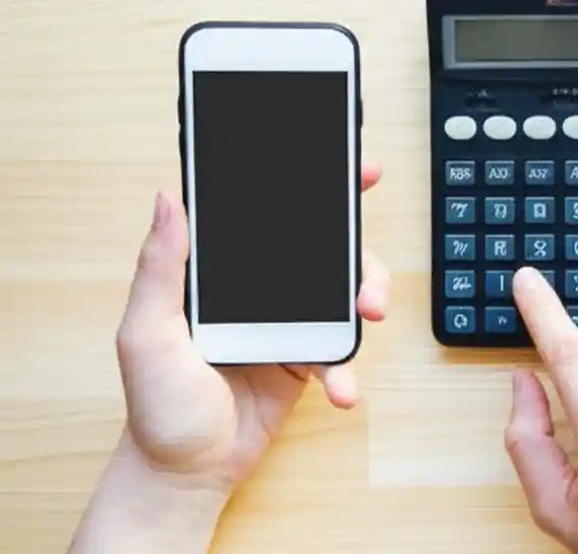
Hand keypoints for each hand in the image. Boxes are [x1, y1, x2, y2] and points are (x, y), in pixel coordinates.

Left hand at [69, 162, 388, 553]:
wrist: (186, 472)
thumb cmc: (156, 405)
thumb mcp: (145, 333)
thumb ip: (160, 268)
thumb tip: (166, 198)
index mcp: (220, 274)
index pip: (265, 217)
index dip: (308, 188)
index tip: (347, 168)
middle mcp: (258, 291)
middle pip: (321, 248)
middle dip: (356, 246)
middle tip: (368, 253)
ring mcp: (287, 323)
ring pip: (342, 291)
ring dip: (364, 296)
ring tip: (368, 314)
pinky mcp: (306, 359)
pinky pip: (341, 350)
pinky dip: (348, 368)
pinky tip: (342, 388)